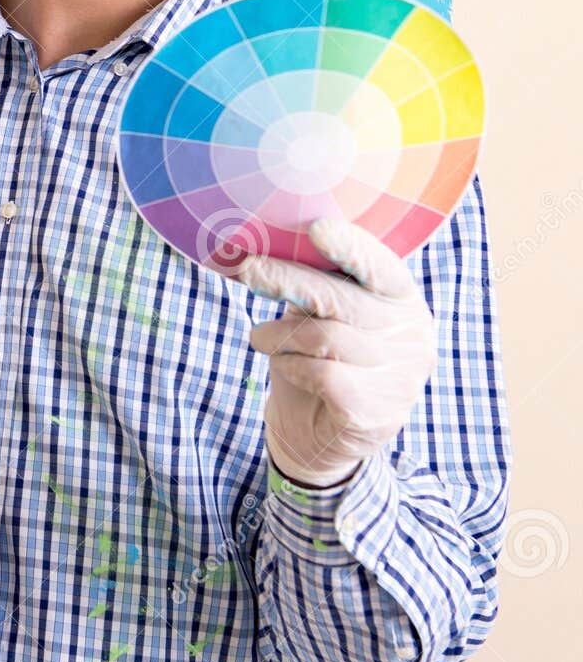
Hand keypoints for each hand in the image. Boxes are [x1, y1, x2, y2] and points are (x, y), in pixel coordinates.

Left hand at [225, 217, 435, 488]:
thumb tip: (265, 251)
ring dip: (278, 335)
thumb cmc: (316, 356)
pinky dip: (290, 365)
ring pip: (323, 337)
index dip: (350, 247)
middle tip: (248, 271)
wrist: (317, 434)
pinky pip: (321, 374)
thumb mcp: (317, 314)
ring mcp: (402, 377)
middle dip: (287, 280)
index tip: (317, 228)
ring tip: (260, 338)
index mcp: (402, 299)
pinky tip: (285, 367)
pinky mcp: (378, 412)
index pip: (381, 267)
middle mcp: (412, 335)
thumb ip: (313, 285)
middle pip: (340, 299)